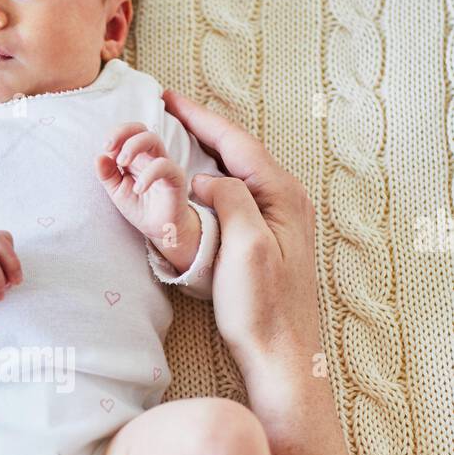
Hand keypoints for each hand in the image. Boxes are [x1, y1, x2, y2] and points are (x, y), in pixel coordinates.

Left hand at [95, 121, 200, 272]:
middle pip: (141, 129)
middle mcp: (150, 156)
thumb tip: (98, 156)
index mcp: (136, 157)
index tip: (105, 147)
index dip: (115, 134)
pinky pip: (164, 165)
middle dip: (123, 133)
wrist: (160, 229)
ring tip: (122, 164)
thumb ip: (107, 175)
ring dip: (133, 146)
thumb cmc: (140, 207)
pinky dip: (148, 174)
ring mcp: (164, 164)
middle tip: (110, 149)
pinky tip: (138, 189)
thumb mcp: (117, 192)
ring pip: (153, 139)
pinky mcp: (175, 176)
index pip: (127, 133)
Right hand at [161, 89, 321, 391]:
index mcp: (282, 195)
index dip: (200, 118)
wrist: (282, 355)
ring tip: (177, 137)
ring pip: (237, 173)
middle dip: (202, 129)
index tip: (169, 99)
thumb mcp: (246, 246)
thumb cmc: (264, 307)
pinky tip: (194, 184)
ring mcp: (279, 221)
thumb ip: (230, 200)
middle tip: (168, 111)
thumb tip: (205, 179)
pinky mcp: (268, 241)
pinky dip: (211, 182)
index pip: (236, 142)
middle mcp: (285, 201)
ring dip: (206, 153)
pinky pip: (236, 196)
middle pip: (238, 151)